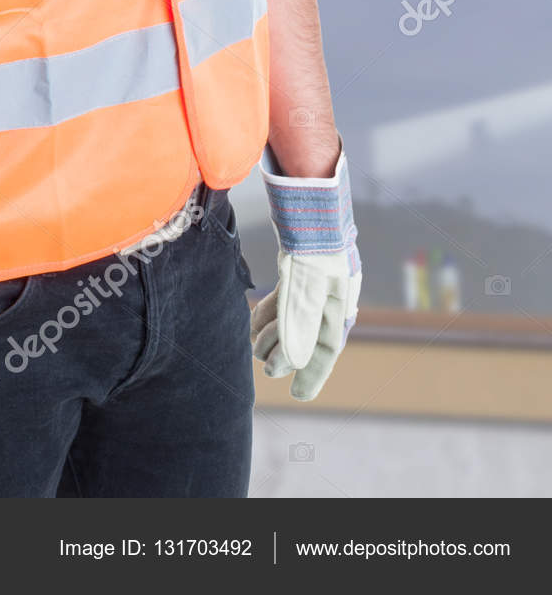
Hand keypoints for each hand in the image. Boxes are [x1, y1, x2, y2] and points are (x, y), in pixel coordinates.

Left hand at [250, 251, 360, 400]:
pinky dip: (270, 312)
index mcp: (341, 303)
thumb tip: (292, 361)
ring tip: (254, 345)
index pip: (327, 348)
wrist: (307, 198)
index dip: (313, 374)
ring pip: (292, 317)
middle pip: (307, 335)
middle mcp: (330, 295)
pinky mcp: (297, 266)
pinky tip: (254, 323)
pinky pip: (284, 298)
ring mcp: (313, 281)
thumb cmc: (313, 242)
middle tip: (267, 369)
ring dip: (274, 333)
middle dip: (286, 353)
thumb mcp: (306, 284)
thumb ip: (299, 322)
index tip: (299, 395)